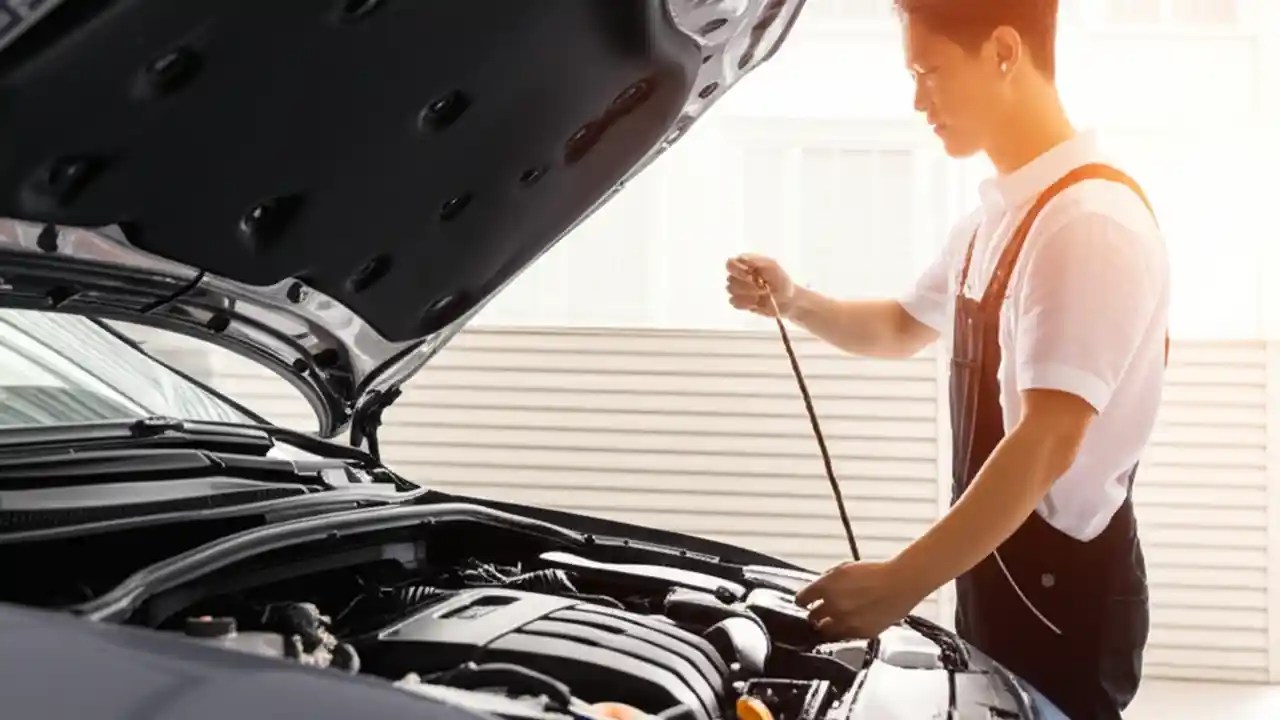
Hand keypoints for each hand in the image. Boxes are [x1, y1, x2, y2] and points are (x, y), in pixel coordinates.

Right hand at [725, 253, 796, 317]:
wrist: (788, 300)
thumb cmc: (781, 281)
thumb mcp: (774, 267)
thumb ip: (758, 262)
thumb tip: (742, 259)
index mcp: (746, 263)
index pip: (731, 264)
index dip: (737, 270)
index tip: (750, 276)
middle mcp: (739, 275)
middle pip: (730, 279)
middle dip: (745, 285)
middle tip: (760, 287)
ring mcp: (738, 289)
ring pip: (731, 291)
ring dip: (747, 295)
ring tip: (762, 296)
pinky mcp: (740, 302)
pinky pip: (734, 302)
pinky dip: (746, 304)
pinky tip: (757, 303)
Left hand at [794, 560, 926, 639]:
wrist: (899, 584)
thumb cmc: (875, 573)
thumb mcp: (844, 569)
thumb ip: (826, 580)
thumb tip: (816, 589)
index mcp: (826, 587)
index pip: (801, 599)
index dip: (802, 600)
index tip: (804, 602)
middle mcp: (833, 606)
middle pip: (811, 618)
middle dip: (814, 614)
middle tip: (819, 612)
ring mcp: (846, 622)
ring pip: (824, 631)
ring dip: (826, 626)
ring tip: (832, 621)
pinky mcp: (859, 634)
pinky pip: (842, 637)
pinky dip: (842, 632)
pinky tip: (848, 624)